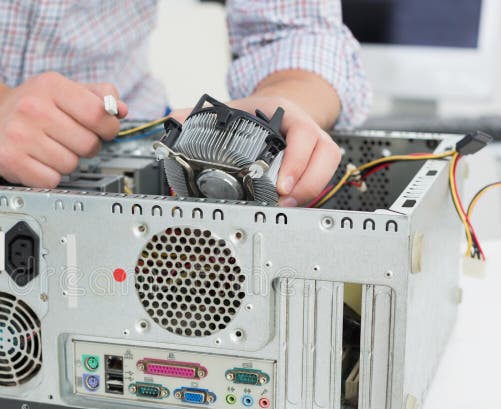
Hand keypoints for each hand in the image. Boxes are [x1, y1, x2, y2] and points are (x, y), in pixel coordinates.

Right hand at [0, 72, 127, 187]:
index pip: (98, 114)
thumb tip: (120, 110)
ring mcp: (19, 135)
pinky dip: (51, 176)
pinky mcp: (10, 160)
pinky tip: (41, 162)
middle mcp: (33, 108)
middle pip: (88, 144)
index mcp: (50, 86)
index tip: (105, 130)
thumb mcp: (62, 89)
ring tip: (53, 149)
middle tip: (73, 141)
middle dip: (88, 147)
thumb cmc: (30, 105)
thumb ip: (98, 95)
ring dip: (68, 162)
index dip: (109, 128)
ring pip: (71, 165)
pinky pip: (51, 180)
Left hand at [171, 95, 340, 206]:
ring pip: (328, 166)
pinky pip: (322, 177)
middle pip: (325, 154)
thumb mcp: (233, 108)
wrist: (277, 107)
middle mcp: (307, 129)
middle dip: (307, 183)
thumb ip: (201, 116)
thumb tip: (172, 120)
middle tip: (284, 202)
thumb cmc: (256, 112)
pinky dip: (310, 193)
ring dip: (311, 191)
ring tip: (287, 208)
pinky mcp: (317, 161)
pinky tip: (292, 205)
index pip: (303, 134)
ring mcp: (315, 145)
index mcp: (287, 114)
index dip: (297, 160)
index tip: (282, 184)